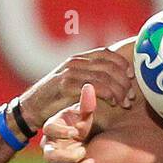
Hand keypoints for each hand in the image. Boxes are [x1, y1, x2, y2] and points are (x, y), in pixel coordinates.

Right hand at [19, 42, 135, 130]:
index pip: (106, 53)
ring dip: (119, 91)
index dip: (122, 64)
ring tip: (124, 103)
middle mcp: (75, 62)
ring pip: (105, 77)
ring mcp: (70, 73)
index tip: (131, 78)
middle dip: (124, 82)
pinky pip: (95, 86)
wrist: (30, 109)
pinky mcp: (66, 86)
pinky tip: (113, 102)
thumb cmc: (54, 99)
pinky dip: (109, 94)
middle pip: (109, 66)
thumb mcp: (73, 83)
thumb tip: (114, 80)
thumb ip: (89, 77)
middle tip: (131, 97)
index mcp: (77, 59)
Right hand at [41, 83, 97, 162]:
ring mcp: (56, 162)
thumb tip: (89, 86)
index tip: (76, 131)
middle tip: (82, 151)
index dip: (60, 131)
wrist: (78, 141)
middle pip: (49, 156)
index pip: (49, 129)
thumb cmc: (78, 125)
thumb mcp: (82, 115)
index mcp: (53, 129)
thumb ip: (86, 104)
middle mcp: (51, 147)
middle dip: (65, 155)